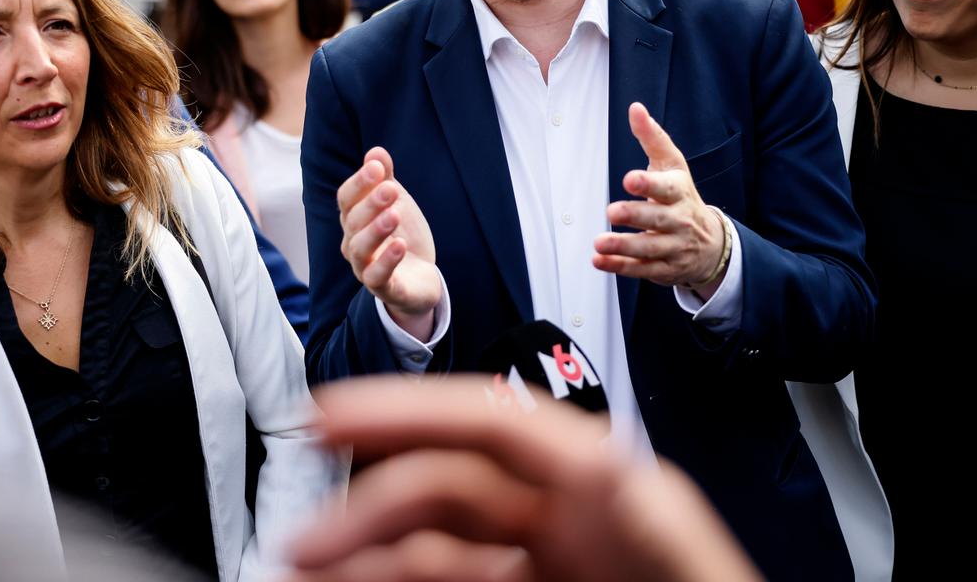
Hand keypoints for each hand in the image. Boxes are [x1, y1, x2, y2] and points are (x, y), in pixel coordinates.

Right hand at [286, 377, 763, 581]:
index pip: (493, 425)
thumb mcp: (674, 556)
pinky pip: (460, 576)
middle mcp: (578, 515)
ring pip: (442, 543)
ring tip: (308, 569)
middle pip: (451, 487)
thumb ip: (625, 509)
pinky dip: (404, 579)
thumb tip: (599, 475)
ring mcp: (558, 557)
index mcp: (616, 492)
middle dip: (369, 507)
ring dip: (373, 553)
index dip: (406, 411)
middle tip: (303, 541)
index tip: (328, 418)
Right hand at [337, 147, 441, 339]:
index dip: (360, 182)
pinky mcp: (383, 288)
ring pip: (360, 249)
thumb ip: (385, 179)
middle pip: (353, 221)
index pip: (346, 198)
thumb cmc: (402, 235)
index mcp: (353, 220)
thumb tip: (376, 151)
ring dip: (375, 230)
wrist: (420, 278)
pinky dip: (387, 261)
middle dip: (370, 203)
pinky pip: (377, 277)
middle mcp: (353, 243)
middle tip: (391, 189)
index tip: (377, 166)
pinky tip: (400, 245)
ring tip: (394, 215)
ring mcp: (365, 267)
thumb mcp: (397, 203)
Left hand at [594, 102, 726, 296]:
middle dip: (635, 215)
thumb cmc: (681, 196)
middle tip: (612, 211)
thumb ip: (652, 138)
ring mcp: (673, 246)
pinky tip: (600, 261)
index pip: (665, 187)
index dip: (648, 183)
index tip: (629, 178)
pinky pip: (642, 269)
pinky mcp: (664, 268)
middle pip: (657, 219)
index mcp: (678, 191)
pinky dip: (620, 267)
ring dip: (623, 246)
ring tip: (599, 242)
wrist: (711, 243)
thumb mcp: (671, 165)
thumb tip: (635, 108)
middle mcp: (678, 220)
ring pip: (648, 248)